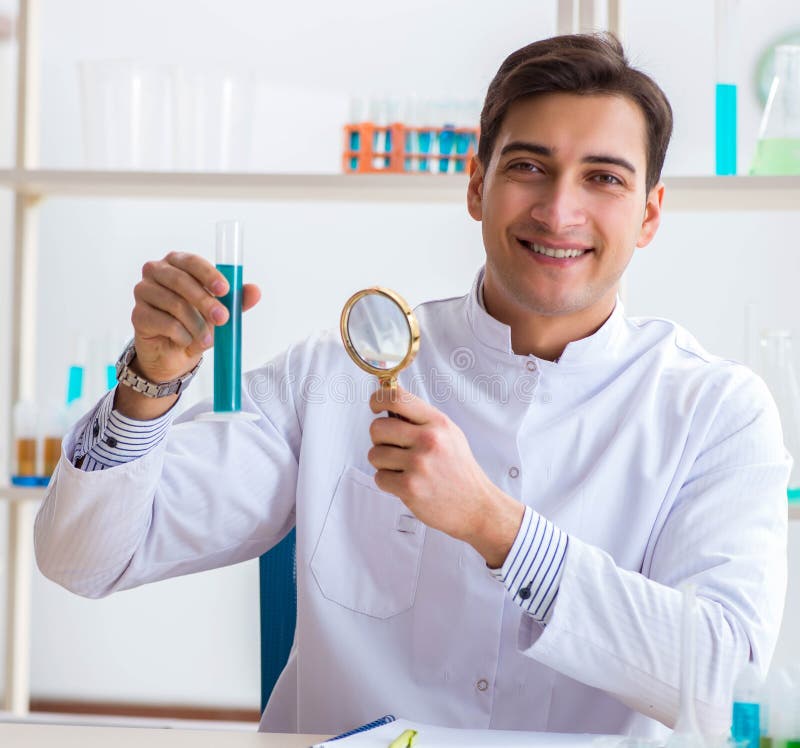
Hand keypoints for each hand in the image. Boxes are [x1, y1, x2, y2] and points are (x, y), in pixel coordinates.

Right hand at [131, 251, 260, 382]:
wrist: (174, 353)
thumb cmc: (197, 323)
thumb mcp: (221, 311)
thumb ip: (237, 300)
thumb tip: (255, 291)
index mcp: (177, 262)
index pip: (192, 261)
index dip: (208, 274)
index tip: (224, 290)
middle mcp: (156, 272)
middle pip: (181, 281)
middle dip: (205, 301)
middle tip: (223, 318)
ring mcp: (143, 291)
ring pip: (174, 304)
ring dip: (196, 325)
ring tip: (207, 339)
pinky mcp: (137, 314)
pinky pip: (163, 322)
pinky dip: (181, 335)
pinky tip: (185, 341)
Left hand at [368, 385, 523, 567]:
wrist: (476, 505)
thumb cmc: (459, 470)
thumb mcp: (449, 434)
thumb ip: (421, 418)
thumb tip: (388, 403)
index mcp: (438, 422)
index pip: (396, 397)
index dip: (378, 400)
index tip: (376, 407)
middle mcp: (429, 440)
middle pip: (377, 427)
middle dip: (379, 439)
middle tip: (393, 448)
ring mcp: (419, 464)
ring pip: (374, 454)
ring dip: (383, 464)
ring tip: (403, 469)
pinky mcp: (410, 487)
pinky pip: (379, 477)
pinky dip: (388, 482)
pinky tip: (405, 483)